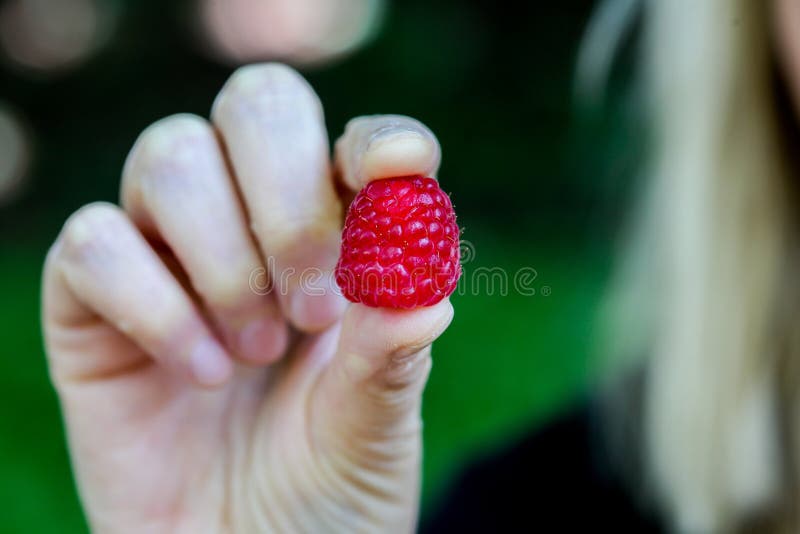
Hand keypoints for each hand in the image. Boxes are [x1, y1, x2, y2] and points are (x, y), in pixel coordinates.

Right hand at [42, 63, 451, 532]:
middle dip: (289, 197)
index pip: (356, 144)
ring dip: (224, 259)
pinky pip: (94, 243)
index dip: (378, 144)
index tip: (395, 169)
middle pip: (257, 107)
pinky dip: (151, 304)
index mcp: (342, 243)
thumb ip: (391, 358)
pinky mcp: (93, 304)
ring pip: (171, 157)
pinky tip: (200, 373)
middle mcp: (254, 227)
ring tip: (259, 350)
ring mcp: (170, 257)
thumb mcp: (374, 430)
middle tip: (317, 303)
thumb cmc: (324, 494)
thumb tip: (421, 294)